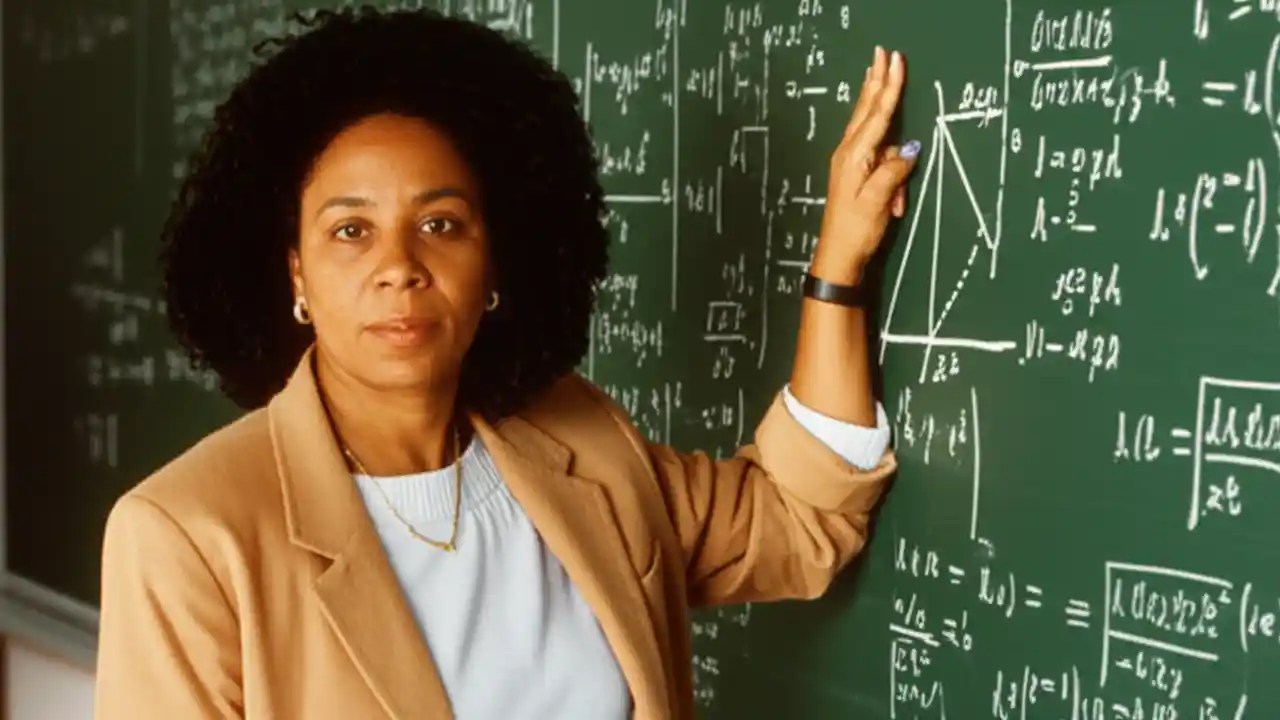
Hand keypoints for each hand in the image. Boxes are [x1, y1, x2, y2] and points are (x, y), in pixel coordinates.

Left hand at [812, 46, 919, 284]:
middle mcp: (849, 153)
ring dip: (897, 170)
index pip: (877, 114)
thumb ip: (894, 171)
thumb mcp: (879, 201)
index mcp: (854, 156)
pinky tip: (895, 208)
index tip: (894, 60)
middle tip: (883, 53)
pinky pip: (882, 164)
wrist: (838, 256)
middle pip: (868, 110)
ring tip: (893, 206)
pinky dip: (894, 182)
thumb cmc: (857, 230)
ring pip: (881, 143)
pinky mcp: (856, 173)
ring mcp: (851, 162)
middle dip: (878, 82)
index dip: (889, 86)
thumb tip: (909, 150)